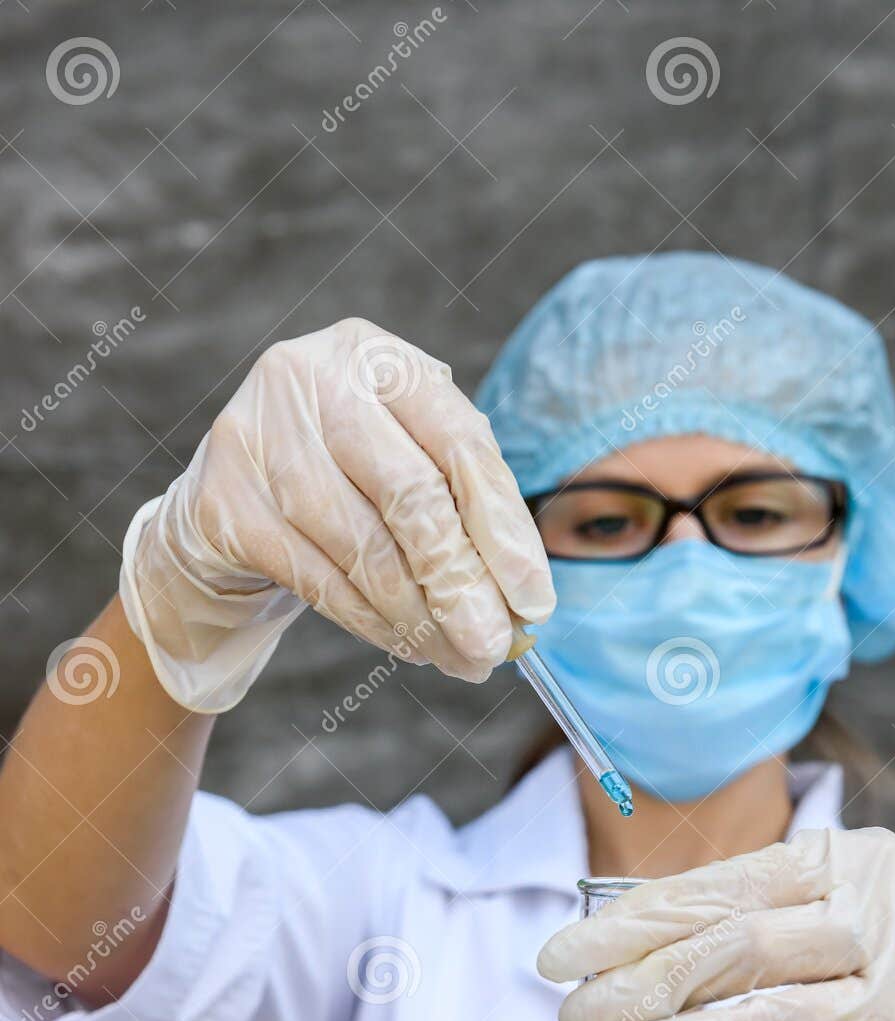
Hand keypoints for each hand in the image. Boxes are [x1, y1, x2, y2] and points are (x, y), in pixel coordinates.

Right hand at [119, 319, 554, 709]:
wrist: (226, 496)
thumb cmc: (346, 477)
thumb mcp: (407, 457)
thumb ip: (464, 507)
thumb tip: (522, 602)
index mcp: (378, 356)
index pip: (460, 444)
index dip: (504, 530)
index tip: (534, 601)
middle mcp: (315, 380)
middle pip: (411, 497)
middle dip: (461, 585)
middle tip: (493, 646)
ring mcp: (261, 437)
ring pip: (363, 549)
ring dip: (420, 618)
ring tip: (458, 657)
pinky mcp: (226, 501)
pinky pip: (318, 580)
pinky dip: (372, 623)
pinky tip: (407, 645)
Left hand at [538, 827, 894, 1020]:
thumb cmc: (876, 938)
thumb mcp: (820, 892)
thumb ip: (734, 910)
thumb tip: (605, 946)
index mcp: (840, 860)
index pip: (719, 889)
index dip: (629, 925)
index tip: (554, 959)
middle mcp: (883, 919)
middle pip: (747, 949)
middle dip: (645, 984)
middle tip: (572, 1017)